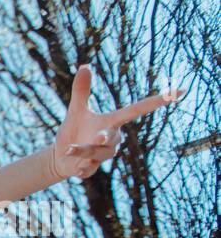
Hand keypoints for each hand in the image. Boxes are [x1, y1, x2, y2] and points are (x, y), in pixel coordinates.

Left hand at [49, 64, 183, 180]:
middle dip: (106, 137)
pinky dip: (82, 170)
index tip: (177, 92)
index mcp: (112, 122)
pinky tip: (75, 171)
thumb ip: (82, 91)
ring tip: (69, 149)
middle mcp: (112, 139)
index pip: (138, 110)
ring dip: (83, 152)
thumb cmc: (74, 130)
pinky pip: (90, 170)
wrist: (61, 156)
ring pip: (98, 154)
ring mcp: (102, 156)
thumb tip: (84, 65)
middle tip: (99, 137)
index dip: (157, 101)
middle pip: (113, 138)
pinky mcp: (90, 169)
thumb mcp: (76, 110)